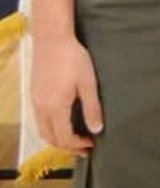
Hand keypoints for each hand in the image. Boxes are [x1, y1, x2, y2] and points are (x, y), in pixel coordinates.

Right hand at [31, 35, 102, 156]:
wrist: (52, 39)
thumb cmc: (73, 58)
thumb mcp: (88, 83)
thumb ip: (92, 108)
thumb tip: (97, 130)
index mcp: (55, 108)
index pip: (64, 138)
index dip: (77, 145)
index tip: (91, 144)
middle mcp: (41, 109)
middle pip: (50, 138)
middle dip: (66, 146)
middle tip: (83, 147)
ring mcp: (35, 101)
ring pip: (42, 130)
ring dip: (57, 138)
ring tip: (73, 137)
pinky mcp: (34, 93)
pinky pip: (39, 119)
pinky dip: (51, 126)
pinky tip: (62, 120)